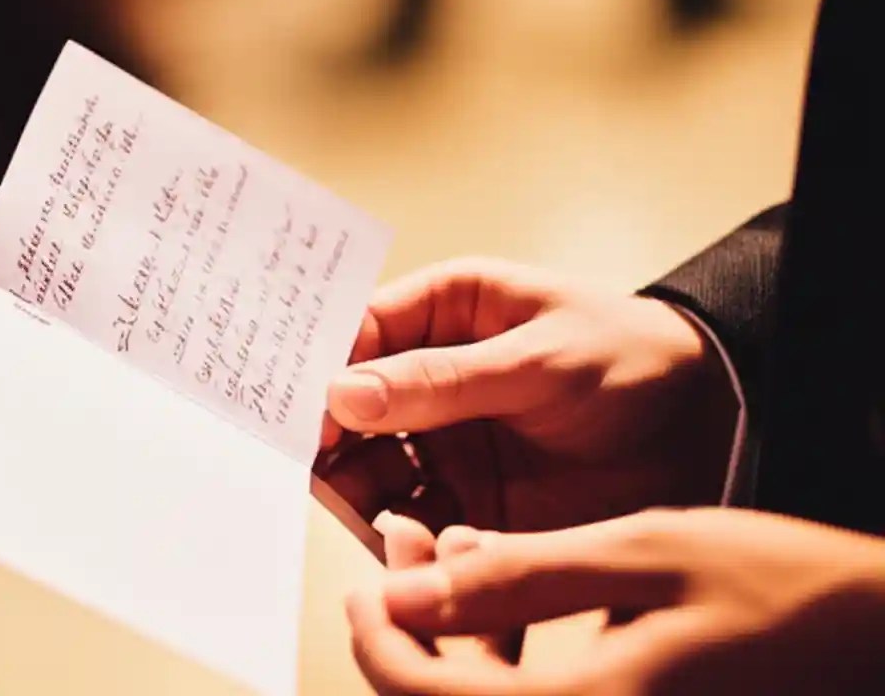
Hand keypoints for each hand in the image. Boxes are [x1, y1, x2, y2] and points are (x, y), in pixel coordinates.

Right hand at [317, 257, 738, 532]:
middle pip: (352, 408)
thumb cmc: (631, 360)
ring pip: (371, 468)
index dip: (324, 371)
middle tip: (319, 471)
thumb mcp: (540, 360)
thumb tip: (344, 393)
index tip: (306, 414)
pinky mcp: (468, 499)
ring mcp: (447, 441)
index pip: (360, 333)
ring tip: (367, 513)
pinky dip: (404, 535)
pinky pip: (414, 519)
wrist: (711, 428)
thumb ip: (444, 379)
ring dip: (358, 492)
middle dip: (330, 439)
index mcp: (447, 312)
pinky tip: (415, 544)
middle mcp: (433, 376)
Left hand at [348, 508, 884, 694]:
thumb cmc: (785, 591)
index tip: (367, 580)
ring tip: (451, 548)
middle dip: (411, 628)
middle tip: (409, 547)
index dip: (376, 639)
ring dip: (454, 637)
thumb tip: (404, 592)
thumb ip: (519, 575)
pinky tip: (510, 583)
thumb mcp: (645, 553)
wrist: (879, 641)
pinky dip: (502, 654)